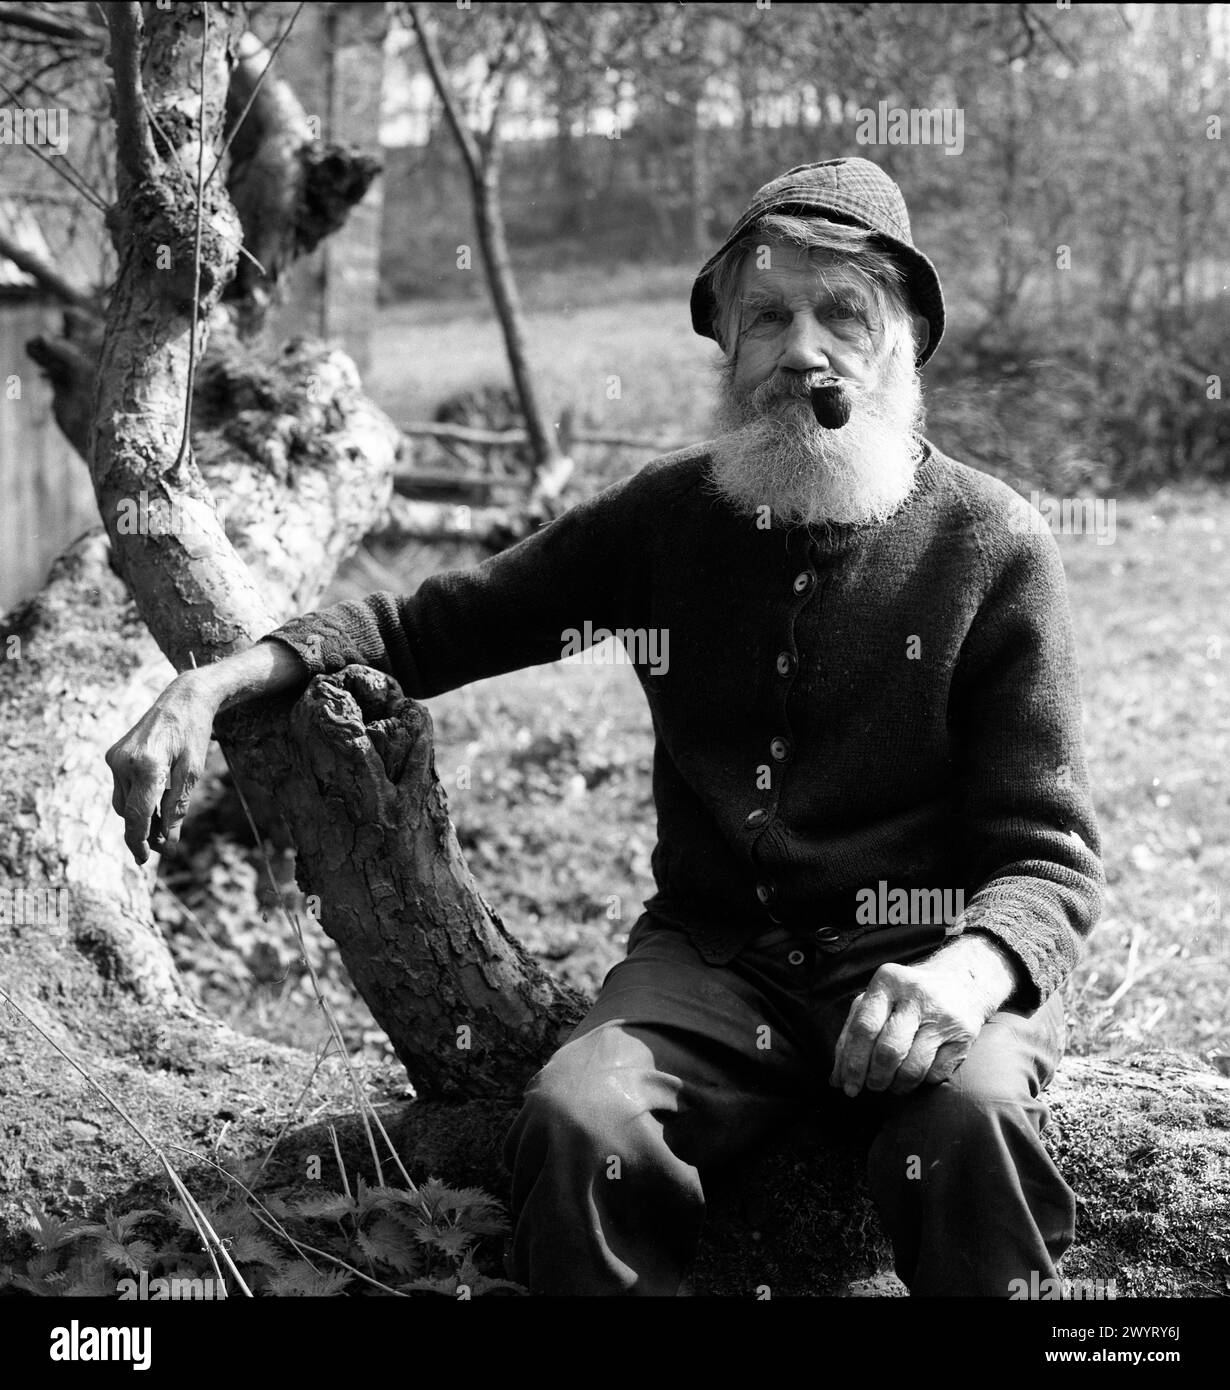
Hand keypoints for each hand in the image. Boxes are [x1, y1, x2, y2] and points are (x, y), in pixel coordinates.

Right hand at [105, 674, 218, 863]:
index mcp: (148, 766)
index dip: (139, 842)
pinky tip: (155, 799)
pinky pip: (122, 787)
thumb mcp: (193, 772)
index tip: (145, 860)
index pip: (137, 816)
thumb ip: (178, 806)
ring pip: (123, 802)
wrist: (183, 699)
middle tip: (166, 845)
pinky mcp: (113, 755)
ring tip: (165, 821)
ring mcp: (115, 758)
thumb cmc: (193, 734)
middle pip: (128, 812)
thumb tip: (168, 841)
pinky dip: (136, 798)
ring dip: (140, 816)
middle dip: (144, 831)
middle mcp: (125, 762)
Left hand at [829, 940, 1013, 1097]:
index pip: (864, 1028)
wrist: (962, 979)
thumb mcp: (877, 1001)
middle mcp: (917, 995)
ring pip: (913, 1068)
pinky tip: (917, 1073)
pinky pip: (937, 1074)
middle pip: (888, 1051)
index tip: (846, 1086)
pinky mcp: (965, 1035)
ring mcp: (944, 1016)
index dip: (852, 1063)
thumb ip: (851, 1034)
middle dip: (875, 1078)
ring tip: (892, 1084)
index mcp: (888, 981)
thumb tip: (835, 1079)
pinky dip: (922, 1082)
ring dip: (897, 1085)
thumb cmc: (906, 996)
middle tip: (872, 1087)